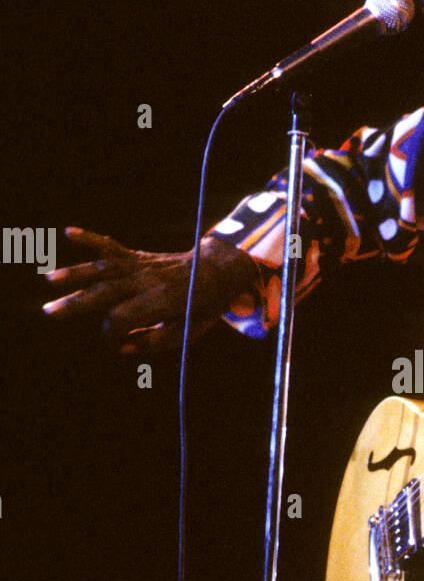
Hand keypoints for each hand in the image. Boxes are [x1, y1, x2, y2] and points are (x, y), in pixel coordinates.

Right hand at [41, 228, 259, 352]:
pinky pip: (112, 247)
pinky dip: (91, 239)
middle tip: (49, 312)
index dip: (112, 334)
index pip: (123, 319)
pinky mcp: (137, 257)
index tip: (114, 344)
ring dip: (76, 273)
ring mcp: (142, 266)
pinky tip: (69, 232)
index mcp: (163, 301)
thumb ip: (156, 342)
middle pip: (107, 292)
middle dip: (77, 303)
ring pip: (104, 268)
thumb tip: (122, 348)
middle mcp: (149, 280)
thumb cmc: (200, 306)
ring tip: (49, 280)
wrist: (218, 270)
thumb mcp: (188, 332)